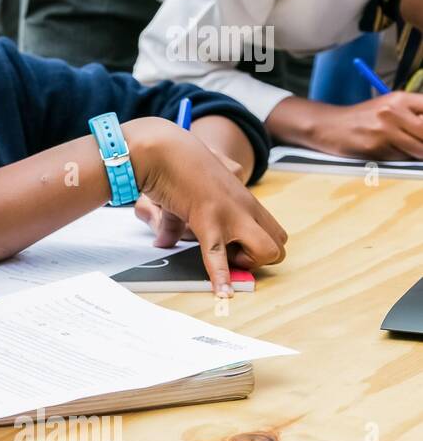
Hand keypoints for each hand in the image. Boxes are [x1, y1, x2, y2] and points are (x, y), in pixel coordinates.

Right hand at [128, 119, 287, 295]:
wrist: (161, 146)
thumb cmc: (173, 162)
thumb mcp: (184, 190)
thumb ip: (177, 218)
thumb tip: (163, 239)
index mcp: (242, 197)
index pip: (270, 229)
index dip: (254, 245)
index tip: (231, 249)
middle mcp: (245, 206)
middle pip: (279, 243)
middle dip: (257, 257)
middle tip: (229, 253)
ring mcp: (231, 214)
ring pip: (267, 251)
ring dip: (247, 263)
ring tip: (222, 257)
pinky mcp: (208, 221)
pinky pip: (218, 257)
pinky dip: (220, 278)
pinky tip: (220, 294)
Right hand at [310, 92, 422, 159]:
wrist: (329, 126)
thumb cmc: (361, 118)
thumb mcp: (389, 106)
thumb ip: (413, 114)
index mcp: (399, 98)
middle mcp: (392, 112)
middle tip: (418, 143)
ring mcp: (383, 130)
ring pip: (418, 149)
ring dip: (415, 152)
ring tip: (402, 147)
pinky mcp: (375, 148)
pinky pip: (399, 157)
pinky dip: (398, 157)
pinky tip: (386, 150)